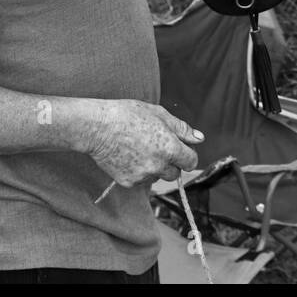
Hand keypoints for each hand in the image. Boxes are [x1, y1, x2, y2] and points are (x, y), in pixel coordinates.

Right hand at [85, 100, 203, 188]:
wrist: (97, 127)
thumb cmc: (128, 115)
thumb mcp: (159, 114)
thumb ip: (182, 128)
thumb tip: (199, 138)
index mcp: (170, 148)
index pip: (191, 162)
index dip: (187, 155)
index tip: (180, 150)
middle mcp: (159, 166)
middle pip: (175, 173)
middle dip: (171, 163)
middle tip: (156, 147)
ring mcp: (143, 176)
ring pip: (157, 177)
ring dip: (154, 168)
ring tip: (139, 149)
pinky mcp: (129, 182)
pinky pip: (141, 181)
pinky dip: (139, 172)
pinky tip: (128, 156)